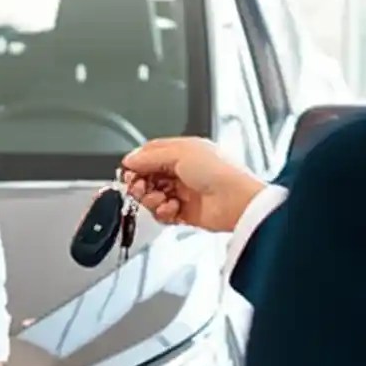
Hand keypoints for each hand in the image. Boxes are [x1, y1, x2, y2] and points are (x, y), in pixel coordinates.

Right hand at [120, 137, 266, 232]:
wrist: (237, 202)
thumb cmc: (220, 172)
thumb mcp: (180, 153)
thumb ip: (150, 156)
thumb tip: (130, 159)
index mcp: (184, 151)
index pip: (151, 153)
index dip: (137, 162)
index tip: (128, 170)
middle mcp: (183, 171)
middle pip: (148, 176)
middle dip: (139, 183)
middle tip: (138, 186)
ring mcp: (184, 192)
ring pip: (152, 196)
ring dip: (151, 199)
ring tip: (160, 199)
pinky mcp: (185, 213)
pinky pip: (162, 214)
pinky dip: (163, 212)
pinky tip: (172, 208)